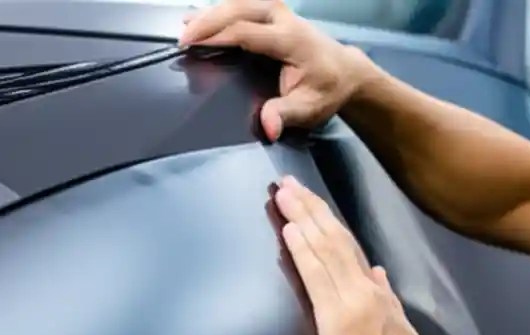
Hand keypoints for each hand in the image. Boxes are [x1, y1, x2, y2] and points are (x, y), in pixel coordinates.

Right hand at [179, 0, 375, 140]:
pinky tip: (203, 17)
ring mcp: (280, 12)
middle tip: (183, 35)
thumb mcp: (310, 108)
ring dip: (213, 12)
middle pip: (240, 8)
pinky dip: (223, 11)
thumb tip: (267, 127)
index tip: (193, 44)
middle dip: (209, 19)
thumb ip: (286, 114)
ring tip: (186, 24)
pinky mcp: (275, 13)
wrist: (346, 72)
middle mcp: (285, 19)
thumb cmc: (327, 90)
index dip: (217, 36)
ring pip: (241, 2)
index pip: (247, 31)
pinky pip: (245, 5)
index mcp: (291, 39)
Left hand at [273, 175, 435, 334]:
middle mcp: (365, 289)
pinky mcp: (336, 317)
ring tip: (283, 194)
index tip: (311, 202)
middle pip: (335, 238)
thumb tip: (377, 272)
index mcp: (377, 294)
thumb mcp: (399, 331)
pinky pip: (316, 275)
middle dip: (311, 209)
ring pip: (325, 248)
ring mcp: (351, 300)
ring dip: (302, 218)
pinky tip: (289, 230)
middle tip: (288, 183)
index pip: (349, 248)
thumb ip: (386, 299)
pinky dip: (303, 250)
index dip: (328, 222)